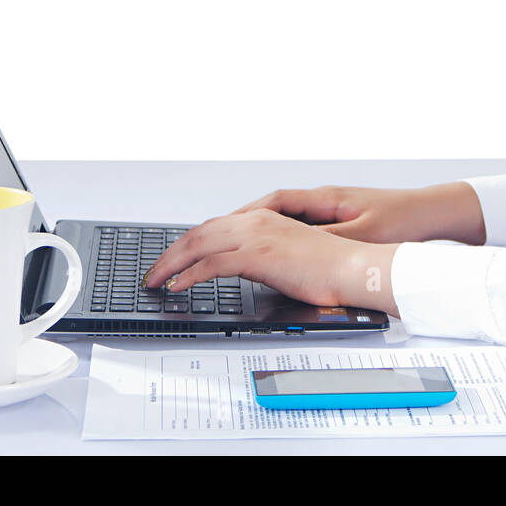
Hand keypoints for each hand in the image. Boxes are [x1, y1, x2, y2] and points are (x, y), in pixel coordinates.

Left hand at [141, 208, 399, 314]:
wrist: (352, 268)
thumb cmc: (328, 266)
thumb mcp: (287, 254)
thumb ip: (259, 256)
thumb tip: (238, 268)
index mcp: (263, 218)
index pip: (213, 227)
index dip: (187, 244)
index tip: (172, 260)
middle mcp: (255, 222)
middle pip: (199, 233)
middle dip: (170, 254)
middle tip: (154, 272)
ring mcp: (255, 237)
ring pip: (198, 245)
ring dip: (171, 264)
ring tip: (156, 281)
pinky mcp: (257, 256)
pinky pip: (211, 265)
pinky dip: (189, 275)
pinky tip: (178, 286)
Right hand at [228, 182, 484, 245]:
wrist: (433, 213)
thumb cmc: (405, 219)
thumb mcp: (364, 233)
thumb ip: (328, 240)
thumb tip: (295, 244)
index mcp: (326, 199)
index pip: (275, 202)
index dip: (244, 215)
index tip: (221, 228)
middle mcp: (324, 201)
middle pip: (270, 208)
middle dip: (238, 222)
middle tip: (208, 239)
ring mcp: (330, 211)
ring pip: (281, 218)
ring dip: (255, 230)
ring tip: (227, 247)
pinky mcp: (339, 222)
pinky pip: (298, 227)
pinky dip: (277, 237)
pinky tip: (267, 252)